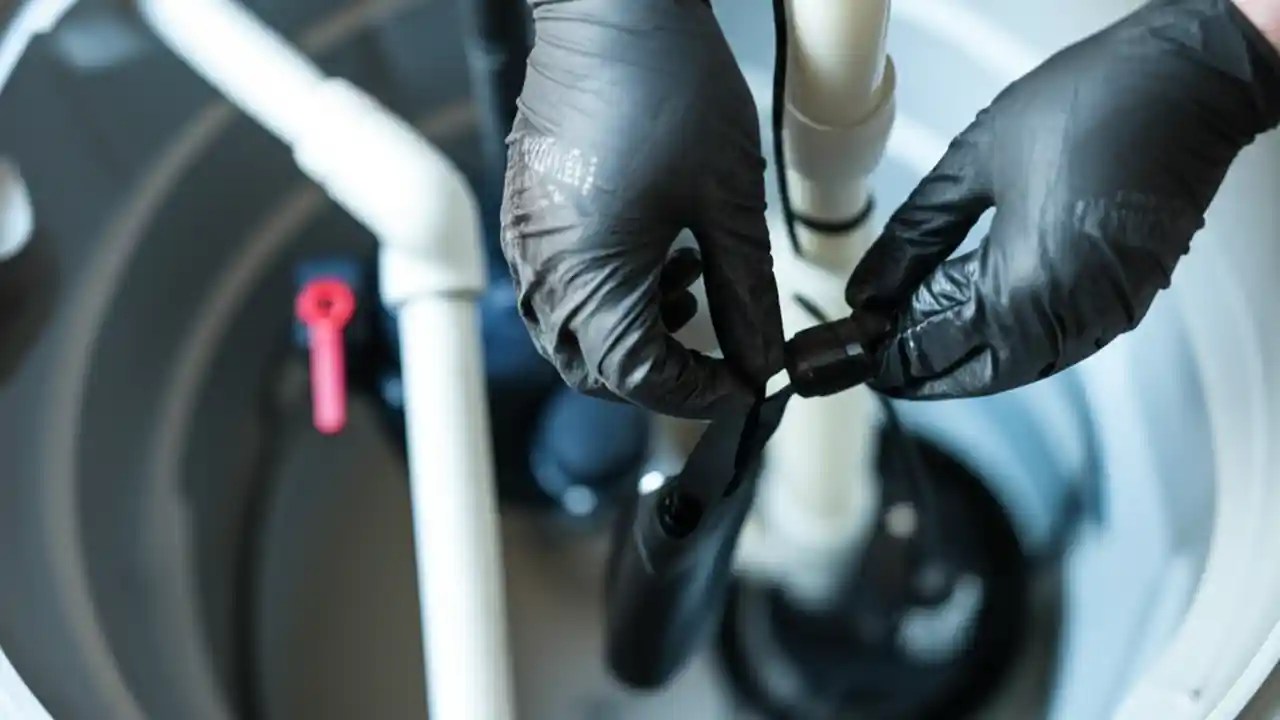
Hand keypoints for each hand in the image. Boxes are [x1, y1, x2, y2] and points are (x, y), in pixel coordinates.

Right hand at [500, 0, 783, 418]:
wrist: (612, 9)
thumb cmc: (669, 85)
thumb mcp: (730, 202)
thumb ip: (748, 294)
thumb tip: (763, 359)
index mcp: (589, 275)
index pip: (638, 380)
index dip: (698, 392)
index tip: (744, 382)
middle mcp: (543, 270)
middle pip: (596, 370)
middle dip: (662, 374)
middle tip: (718, 350)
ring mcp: (525, 242)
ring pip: (571, 334)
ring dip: (632, 336)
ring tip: (690, 287)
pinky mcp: (525, 215)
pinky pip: (556, 288)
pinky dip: (606, 298)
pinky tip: (655, 254)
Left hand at [846, 0, 1279, 398]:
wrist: (1188, 81)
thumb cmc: (1092, 104)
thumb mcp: (976, 163)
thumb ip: (915, 234)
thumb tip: (872, 286)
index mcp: (1025, 282)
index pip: (934, 341)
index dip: (886, 348)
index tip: (852, 345)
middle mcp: (1069, 313)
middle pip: (974, 370)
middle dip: (919, 367)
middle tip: (874, 357)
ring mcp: (1104, 315)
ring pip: (1015, 368)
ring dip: (963, 361)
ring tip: (914, 342)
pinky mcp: (1126, 302)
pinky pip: (1053, 349)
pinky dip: (1006, 348)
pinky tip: (975, 329)